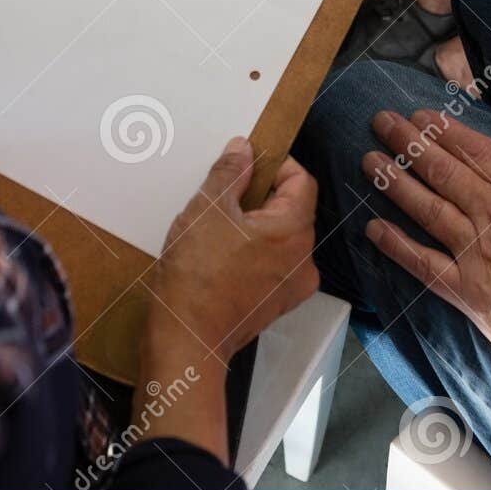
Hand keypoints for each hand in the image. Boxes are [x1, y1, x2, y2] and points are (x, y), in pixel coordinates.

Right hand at [148, 138, 318, 361]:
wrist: (187, 340)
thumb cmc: (197, 277)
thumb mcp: (207, 209)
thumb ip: (229, 172)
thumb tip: (244, 149)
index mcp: (294, 231)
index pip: (301, 180)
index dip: (276, 164)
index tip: (248, 161)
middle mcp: (303, 259)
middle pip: (291, 209)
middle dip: (259, 195)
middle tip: (223, 194)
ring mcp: (291, 286)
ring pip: (279, 238)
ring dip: (253, 225)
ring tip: (215, 227)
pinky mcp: (275, 304)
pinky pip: (270, 264)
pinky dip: (251, 252)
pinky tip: (218, 255)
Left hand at [362, 110, 490, 377]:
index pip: (477, 151)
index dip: (444, 130)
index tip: (420, 115)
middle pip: (442, 170)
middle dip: (408, 142)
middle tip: (380, 121)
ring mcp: (477, 253)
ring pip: (426, 208)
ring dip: (394, 182)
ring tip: (369, 161)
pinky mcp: (469, 293)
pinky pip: (422, 264)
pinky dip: (395, 245)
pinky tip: (373, 228)